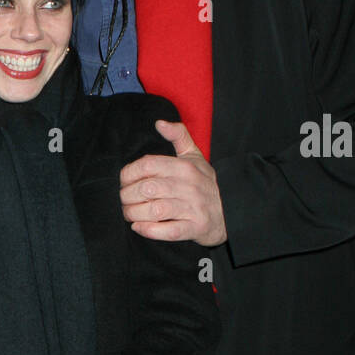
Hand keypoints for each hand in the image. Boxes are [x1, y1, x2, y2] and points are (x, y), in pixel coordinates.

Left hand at [119, 119, 226, 244]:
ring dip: (135, 214)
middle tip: (123, 201)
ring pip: (156, 211)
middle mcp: (189, 186)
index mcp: (185, 166)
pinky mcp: (196, 228)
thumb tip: (159, 123)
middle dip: (127, 197)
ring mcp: (194, 208)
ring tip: (128, 214)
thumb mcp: (194, 156)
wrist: (231, 211)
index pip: (147, 165)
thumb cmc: (204, 183)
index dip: (128, 174)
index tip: (123, 182)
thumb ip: (178, 136)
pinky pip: (169, 231)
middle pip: (147, 189)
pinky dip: (150, 230)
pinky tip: (138, 227)